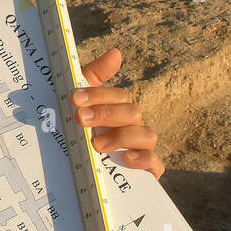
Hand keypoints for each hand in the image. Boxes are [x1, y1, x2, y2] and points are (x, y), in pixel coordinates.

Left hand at [70, 48, 164, 177]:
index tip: (74, 99)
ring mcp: (140, 149)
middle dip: (105, 114)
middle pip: (132, 112)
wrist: (73, 178)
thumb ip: (93, 77)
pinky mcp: (146, 172)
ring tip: (97, 144)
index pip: (118, 96)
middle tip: (79, 118)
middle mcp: (132, 127)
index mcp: (117, 110)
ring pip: (148, 134)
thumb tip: (117, 52)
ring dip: (123, 136)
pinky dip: (145, 160)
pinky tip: (127, 159)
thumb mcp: (79, 107)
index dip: (97, 95)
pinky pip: (156, 164)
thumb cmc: (77, 135)